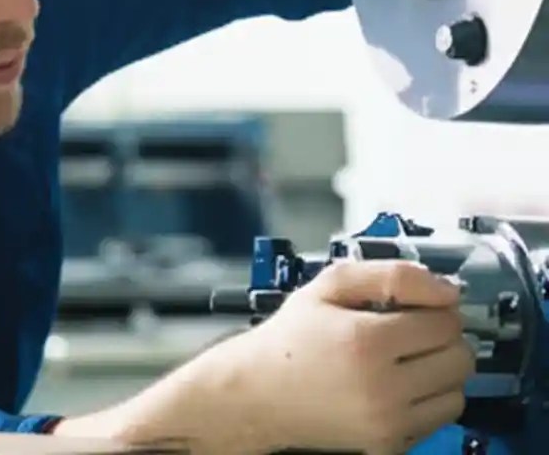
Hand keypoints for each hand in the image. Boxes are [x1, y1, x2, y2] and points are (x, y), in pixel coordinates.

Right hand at [239, 260, 473, 453]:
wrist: (254, 395)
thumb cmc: (288, 339)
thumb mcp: (326, 287)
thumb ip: (389, 276)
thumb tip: (448, 290)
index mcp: (366, 341)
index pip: (446, 321)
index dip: (434, 308)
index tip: (412, 310)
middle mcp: (382, 387)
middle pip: (460, 358)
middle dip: (441, 340)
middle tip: (410, 334)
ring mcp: (387, 422)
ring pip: (457, 392)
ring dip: (440, 372)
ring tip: (406, 363)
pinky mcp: (388, 445)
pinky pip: (438, 419)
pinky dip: (427, 401)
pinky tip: (398, 388)